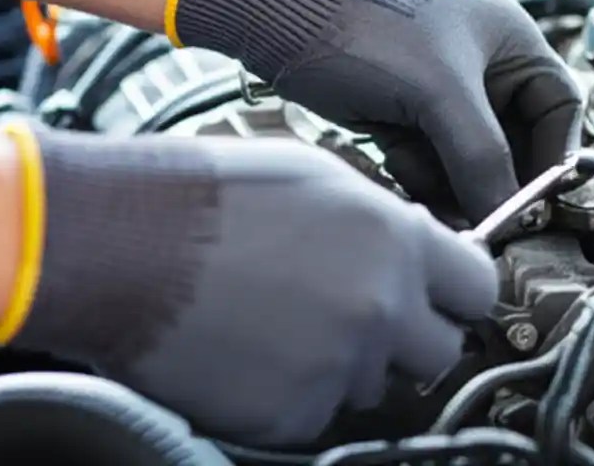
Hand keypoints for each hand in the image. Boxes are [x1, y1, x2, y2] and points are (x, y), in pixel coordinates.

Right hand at [6, 129, 497, 446]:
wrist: (113, 245)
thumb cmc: (204, 196)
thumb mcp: (317, 177)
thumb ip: (382, 220)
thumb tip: (414, 244)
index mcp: (397, 242)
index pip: (480, 288)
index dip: (458, 291)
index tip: (440, 294)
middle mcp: (381, 309)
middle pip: (441, 349)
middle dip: (411, 337)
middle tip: (359, 315)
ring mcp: (338, 367)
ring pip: (375, 384)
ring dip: (347, 364)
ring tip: (282, 322)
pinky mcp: (291, 416)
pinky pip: (319, 414)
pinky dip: (295, 395)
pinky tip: (253, 353)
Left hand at [172, 0, 582, 221]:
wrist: (270, 7)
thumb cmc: (360, 18)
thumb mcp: (436, 91)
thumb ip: (481, 156)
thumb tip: (508, 213)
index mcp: (507, 39)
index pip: (559, 108)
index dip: (555, 156)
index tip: (540, 202)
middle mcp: (478, 64)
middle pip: (512, 141)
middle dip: (496, 181)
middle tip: (489, 222)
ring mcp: (436, 90)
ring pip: (467, 158)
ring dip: (456, 187)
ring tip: (440, 206)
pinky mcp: (397, 112)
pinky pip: (428, 160)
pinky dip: (422, 180)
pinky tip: (405, 183)